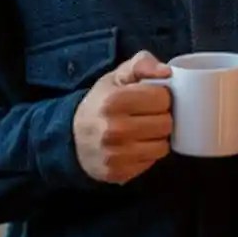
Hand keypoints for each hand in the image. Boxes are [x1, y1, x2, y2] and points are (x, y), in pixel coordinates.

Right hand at [73, 50, 172, 183]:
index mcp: (114, 101)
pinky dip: (148, 153)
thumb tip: (166, 71)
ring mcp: (116, 154)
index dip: (160, 96)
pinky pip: (152, 161)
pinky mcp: (119, 172)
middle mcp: (114, 130)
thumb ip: (142, 64)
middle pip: (166, 123)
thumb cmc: (101, 103)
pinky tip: (135, 145)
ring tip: (143, 130)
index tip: (150, 98)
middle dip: (161, 117)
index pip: (163, 98)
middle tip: (148, 115)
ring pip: (162, 145)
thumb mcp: (116, 77)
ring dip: (157, 137)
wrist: (71, 138)